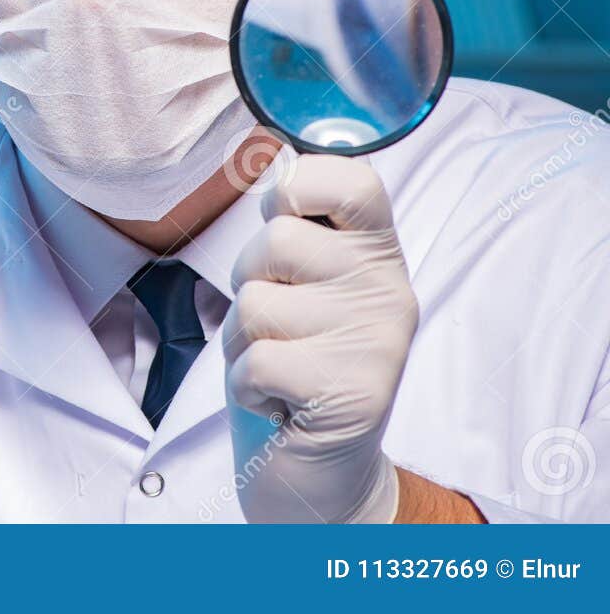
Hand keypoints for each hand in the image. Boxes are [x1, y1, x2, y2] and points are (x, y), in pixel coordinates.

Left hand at [223, 154, 418, 522]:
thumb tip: (273, 161)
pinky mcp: (352, 394)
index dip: (298, 187)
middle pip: (277, 240)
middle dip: (250, 282)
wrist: (323, 473)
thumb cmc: (298, 364)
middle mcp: (388, 292)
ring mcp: (375, 344)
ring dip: (245, 341)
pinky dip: (247, 385)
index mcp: (377, 255)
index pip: (352, 179)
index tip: (288, 224)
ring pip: (256, 302)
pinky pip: (255, 360)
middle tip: (279, 324)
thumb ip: (297, 229)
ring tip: (281, 367)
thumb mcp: (304, 286)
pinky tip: (280, 402)